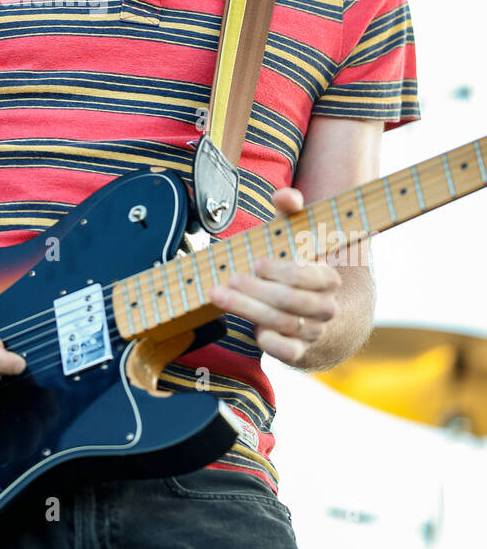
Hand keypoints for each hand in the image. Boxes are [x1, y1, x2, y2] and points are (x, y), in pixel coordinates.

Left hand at [206, 187, 341, 364]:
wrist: (313, 317)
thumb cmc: (295, 268)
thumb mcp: (293, 238)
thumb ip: (290, 212)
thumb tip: (285, 195)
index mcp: (328, 279)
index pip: (309, 276)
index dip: (281, 270)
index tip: (256, 260)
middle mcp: (325, 308)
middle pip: (290, 300)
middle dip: (256, 289)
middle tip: (231, 276)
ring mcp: (312, 332)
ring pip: (282, 323)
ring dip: (247, 308)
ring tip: (219, 293)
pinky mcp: (297, 353)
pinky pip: (285, 352)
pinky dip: (266, 340)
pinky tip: (248, 327)